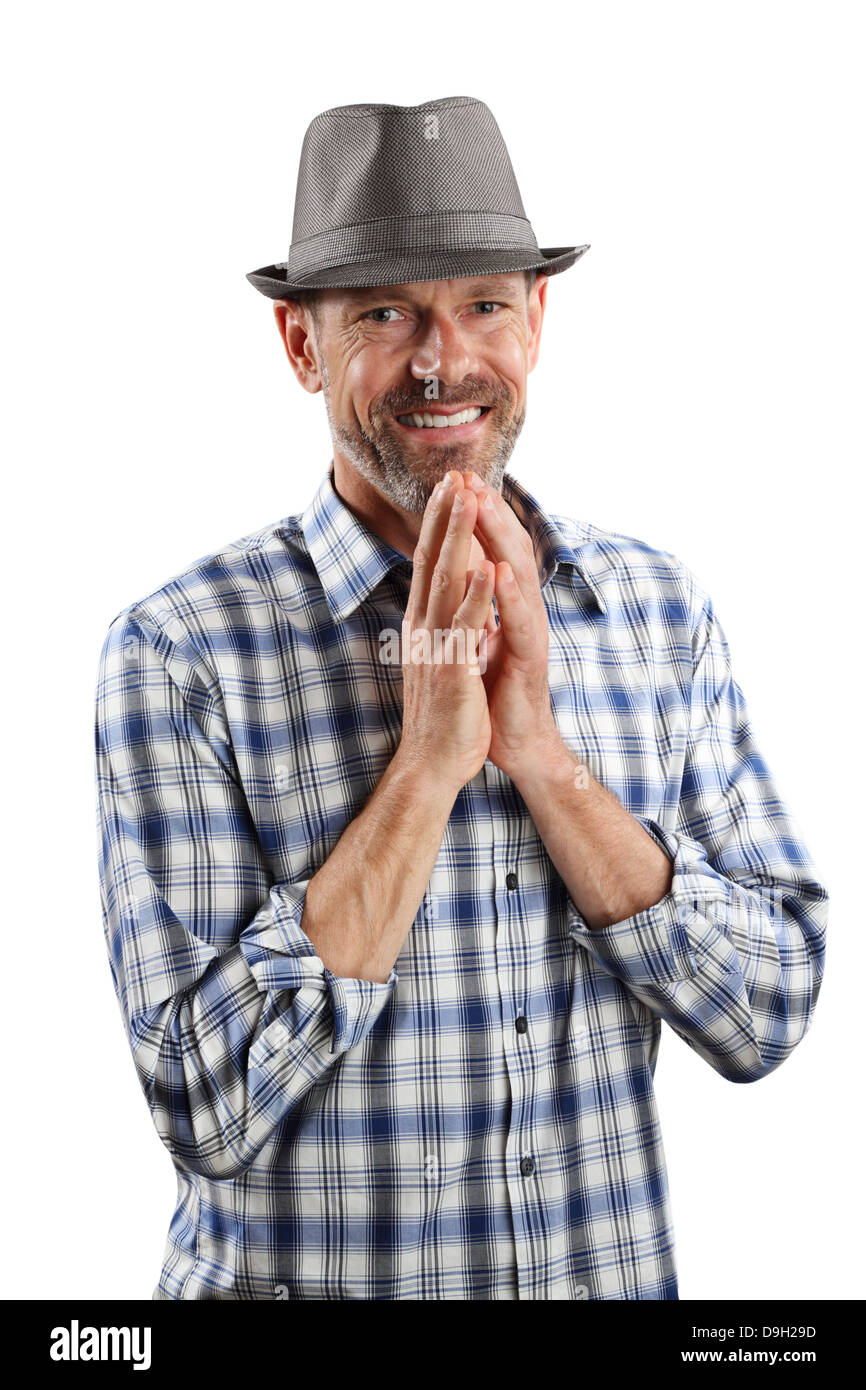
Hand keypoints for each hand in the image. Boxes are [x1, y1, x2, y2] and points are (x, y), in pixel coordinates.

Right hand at [397, 471, 494, 793]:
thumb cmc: (444, 714)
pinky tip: (484, 569)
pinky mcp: (451, 669)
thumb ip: (442, 624)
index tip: (448, 487)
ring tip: (467, 500)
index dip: (438, 523)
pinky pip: (464, 627)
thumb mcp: (441, 657)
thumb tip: (446, 596)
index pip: (428, 563)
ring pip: (445, 582)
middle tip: (453, 474)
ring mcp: (434, 646)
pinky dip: (474, 597)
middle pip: (431, 560)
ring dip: (457, 539)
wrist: (433, 763)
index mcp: (423, 623)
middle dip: (444, 516)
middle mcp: (423, 627)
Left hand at [462, 473, 563, 780]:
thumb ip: (475, 606)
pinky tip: (500, 571)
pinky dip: (509, 596)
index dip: (473, 518)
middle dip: (488, 513)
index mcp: (504, 606)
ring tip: (485, 505)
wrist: (518, 745)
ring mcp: (529, 633)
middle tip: (469, 477)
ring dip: (501, 539)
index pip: (489, 551)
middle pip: (507, 551)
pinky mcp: (530, 660)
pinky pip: (521, 622)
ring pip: (518, 576)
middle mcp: (520, 612)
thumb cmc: (497, 694)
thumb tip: (459, 573)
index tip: (453, 483)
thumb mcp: (478, 639)